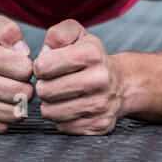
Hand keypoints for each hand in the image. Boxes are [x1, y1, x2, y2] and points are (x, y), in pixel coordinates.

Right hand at [0, 15, 34, 132]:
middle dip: (25, 87)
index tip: (16, 66)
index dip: (26, 67)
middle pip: (24, 93)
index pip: (26, 69)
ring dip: (17, 105)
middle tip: (14, 82)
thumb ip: (9, 31)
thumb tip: (23, 52)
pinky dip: (4, 118)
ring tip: (7, 93)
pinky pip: (3, 127)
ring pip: (16, 114)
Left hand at [33, 19, 123, 134]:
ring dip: (50, 104)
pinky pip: (62, 126)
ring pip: (50, 112)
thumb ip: (57, 34)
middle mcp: (99, 80)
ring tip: (61, 95)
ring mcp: (101, 105)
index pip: (43, 66)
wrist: (121, 82)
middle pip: (45, 91)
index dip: (40, 66)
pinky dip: (62, 118)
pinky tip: (72, 106)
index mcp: (91, 54)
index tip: (48, 66)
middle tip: (53, 82)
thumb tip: (44, 53)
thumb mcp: (76, 35)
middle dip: (43, 86)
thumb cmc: (90, 58)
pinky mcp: (99, 125)